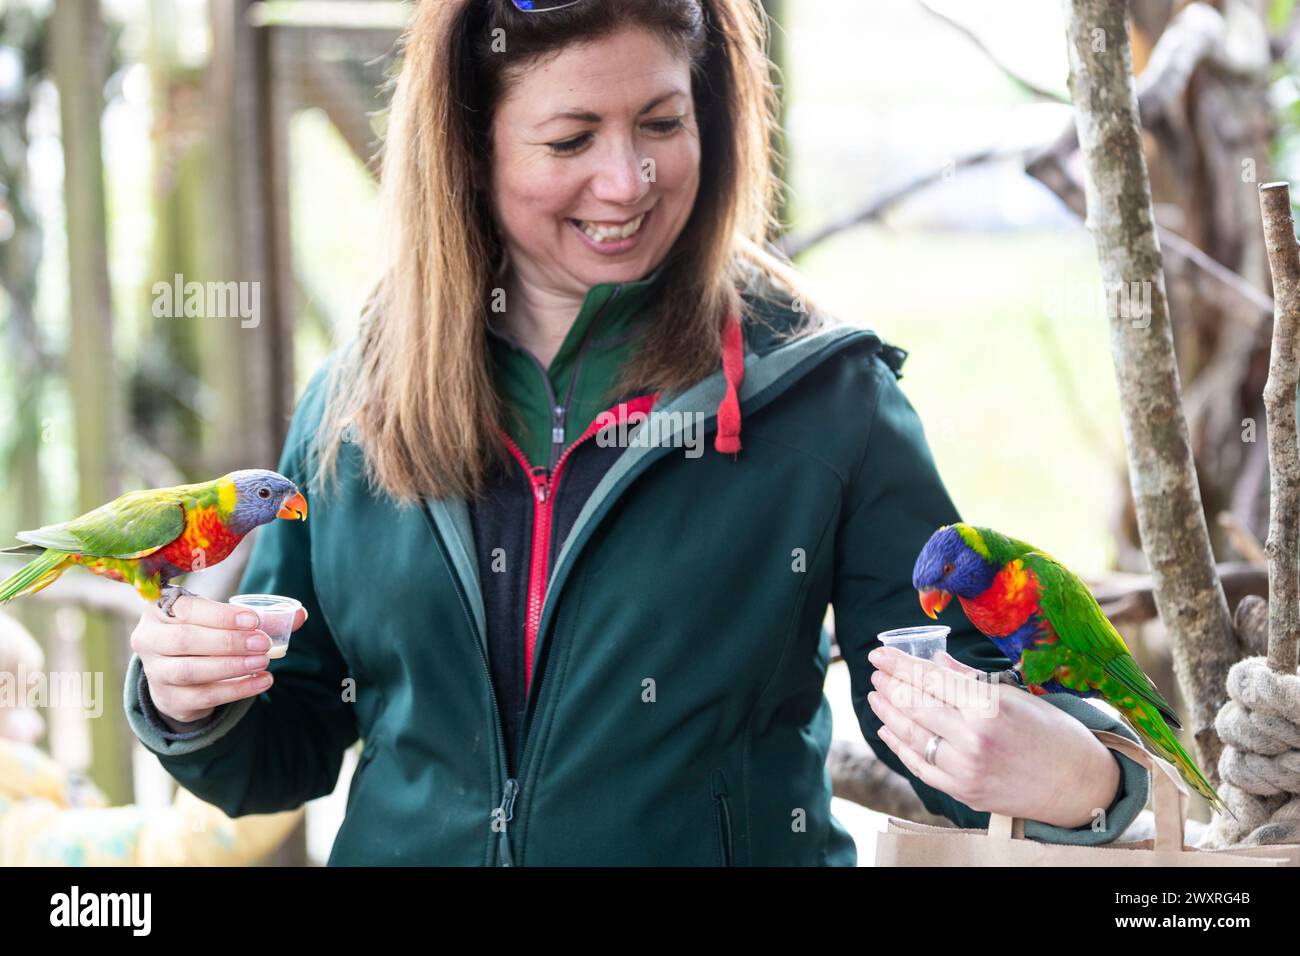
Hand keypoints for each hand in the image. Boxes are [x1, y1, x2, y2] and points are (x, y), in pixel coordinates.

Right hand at [131, 593, 307, 727]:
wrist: (179, 672)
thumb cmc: (203, 633)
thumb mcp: (223, 619)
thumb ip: (260, 616)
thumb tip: (300, 615)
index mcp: (159, 609)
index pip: (187, 610)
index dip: (221, 616)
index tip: (254, 620)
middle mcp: (148, 639)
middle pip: (185, 641)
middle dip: (229, 642)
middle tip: (263, 643)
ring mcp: (154, 672)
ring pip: (190, 671)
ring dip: (231, 666)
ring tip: (263, 662)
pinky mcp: (168, 699)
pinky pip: (202, 696)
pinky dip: (236, 690)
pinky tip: (262, 681)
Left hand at [865, 646, 1120, 828]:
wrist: (1079, 784)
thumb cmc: (1052, 732)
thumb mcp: (1014, 696)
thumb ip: (969, 680)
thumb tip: (934, 660)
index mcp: (987, 707)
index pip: (930, 679)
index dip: (899, 664)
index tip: (878, 653)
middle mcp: (972, 739)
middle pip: (914, 705)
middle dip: (890, 685)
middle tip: (875, 672)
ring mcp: (965, 769)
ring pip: (911, 735)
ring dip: (887, 713)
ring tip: (876, 695)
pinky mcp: (963, 792)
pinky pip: (919, 766)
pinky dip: (899, 746)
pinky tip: (888, 730)